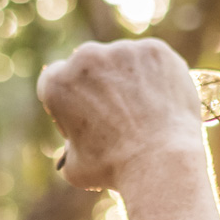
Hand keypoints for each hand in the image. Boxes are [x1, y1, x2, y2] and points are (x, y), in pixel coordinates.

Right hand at [39, 39, 208, 192]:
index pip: (55, 80)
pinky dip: (157, 78)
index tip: (82, 115)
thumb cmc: (115, 170)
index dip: (69, 99)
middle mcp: (85, 58)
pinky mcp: (155, 50)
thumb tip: (75, 146)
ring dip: (128, 78)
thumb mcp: (75, 168)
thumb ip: (70, 147)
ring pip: (123, 61)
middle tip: (117, 113)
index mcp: (57, 83)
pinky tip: (163, 102)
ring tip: (146, 112)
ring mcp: (122, 50)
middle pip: (89, 65)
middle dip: (99, 85)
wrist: (162, 161)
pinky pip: (152, 62)